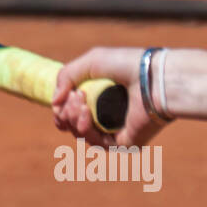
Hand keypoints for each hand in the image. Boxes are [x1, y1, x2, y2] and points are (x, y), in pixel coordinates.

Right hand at [52, 47, 169, 148]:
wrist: (151, 76)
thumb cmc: (126, 65)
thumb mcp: (90, 63)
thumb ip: (66, 76)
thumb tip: (54, 102)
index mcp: (101, 100)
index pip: (72, 114)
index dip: (61, 110)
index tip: (62, 98)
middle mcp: (108, 117)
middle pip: (72, 125)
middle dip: (66, 112)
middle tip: (76, 96)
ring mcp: (115, 132)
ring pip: (81, 135)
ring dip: (72, 118)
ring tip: (80, 102)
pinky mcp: (124, 144)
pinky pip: (95, 143)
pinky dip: (84, 129)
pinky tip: (85, 112)